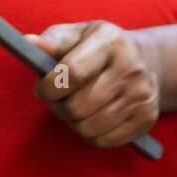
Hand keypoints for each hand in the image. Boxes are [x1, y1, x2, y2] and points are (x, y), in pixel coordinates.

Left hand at [27, 21, 162, 148]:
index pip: (72, 73)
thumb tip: (29, 43)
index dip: (49, 88)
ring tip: (75, 109)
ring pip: (89, 128)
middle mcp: (131, 67)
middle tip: (60, 100)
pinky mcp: (147, 118)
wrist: (146, 62)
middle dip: (59, 107)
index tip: (42, 90)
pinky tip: (92, 119)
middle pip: (78, 106)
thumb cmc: (99, 49)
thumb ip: (53, 40)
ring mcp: (142, 95)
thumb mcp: (78, 35)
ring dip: (73, 123)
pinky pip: (104, 141)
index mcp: (111, 41)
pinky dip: (90, 135)